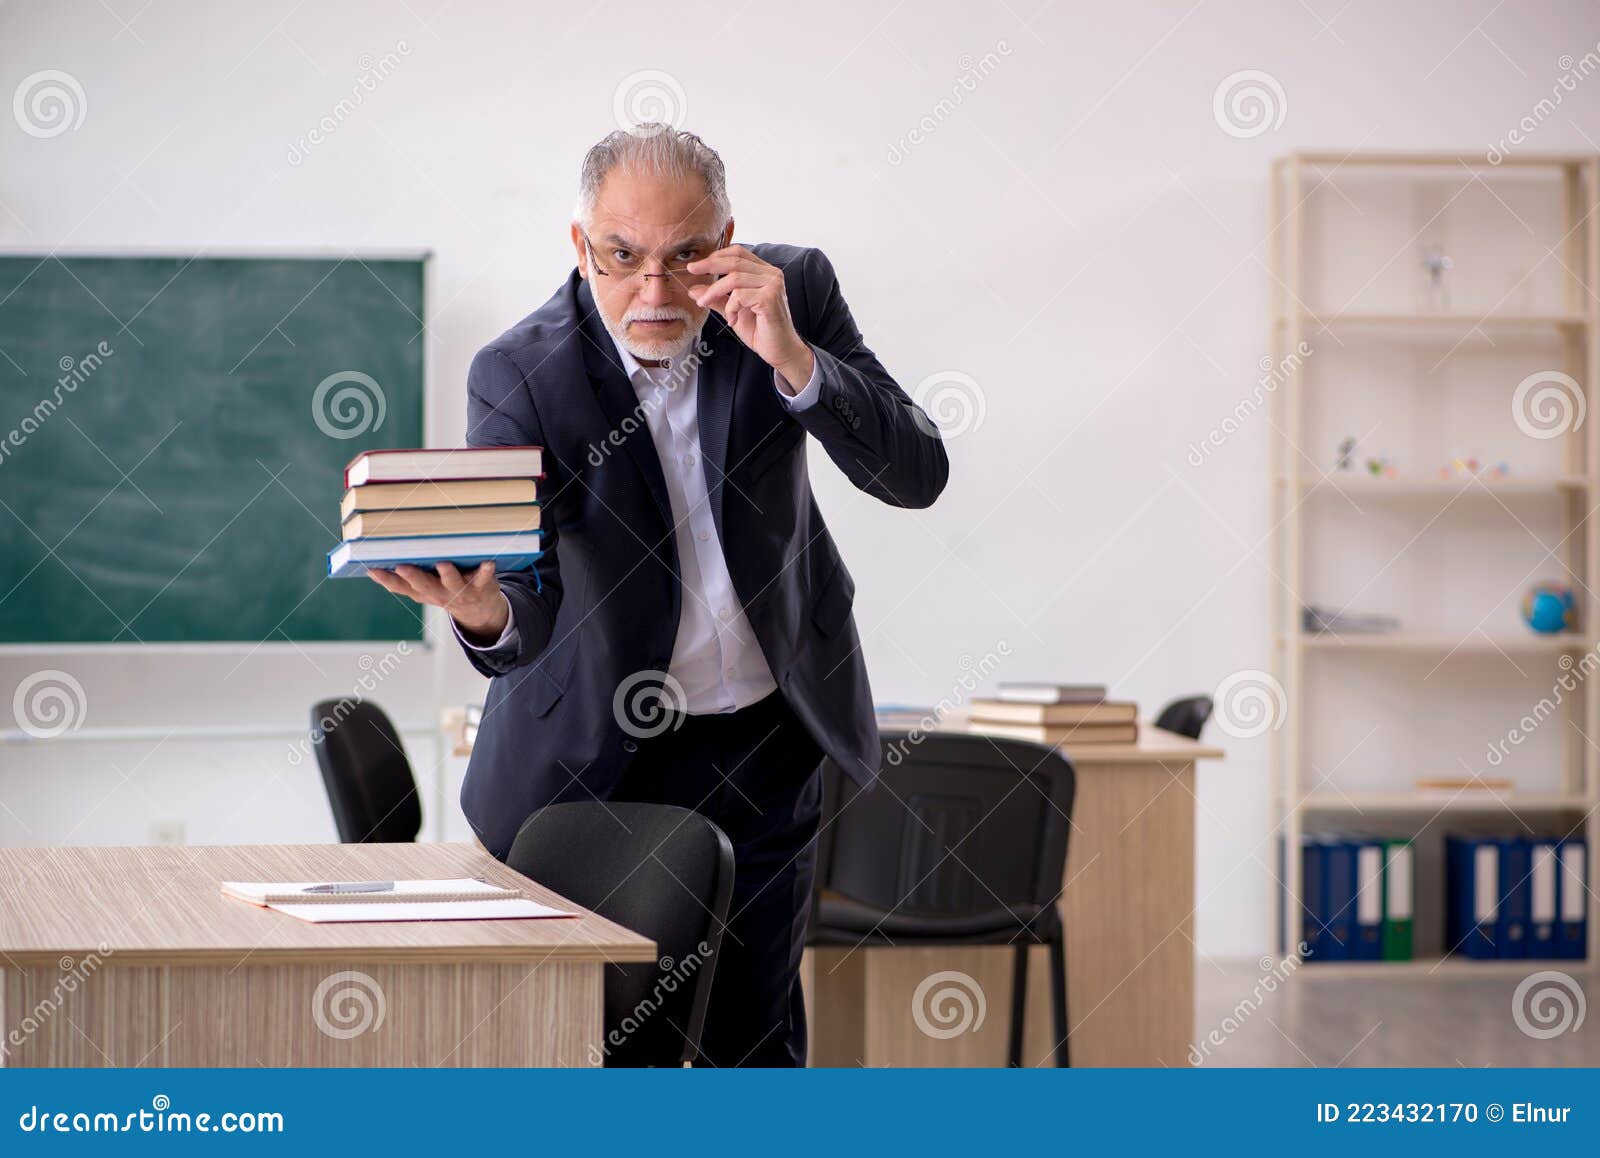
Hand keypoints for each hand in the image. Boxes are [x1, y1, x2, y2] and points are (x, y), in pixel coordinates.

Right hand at [367, 561, 508, 641]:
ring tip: (442, 564)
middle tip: (402, 567)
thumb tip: (370, 570)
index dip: (387, 580)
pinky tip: (488, 562)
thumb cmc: (447, 590)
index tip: (373, 569)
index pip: (401, 587)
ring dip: (447, 574)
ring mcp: (461, 590)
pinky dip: (486, 571)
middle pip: (425, 586)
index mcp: (424, 592)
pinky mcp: (482, 585)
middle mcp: (441, 592)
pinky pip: (484, 577)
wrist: (482, 611)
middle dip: (414, 577)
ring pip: (453, 583)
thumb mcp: (423, 590)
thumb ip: (401, 581)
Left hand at [685, 246, 814, 390]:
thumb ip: (717, 298)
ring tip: (704, 303)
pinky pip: (739, 296)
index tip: (697, 265)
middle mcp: (772, 274)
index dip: (716, 256)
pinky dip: (730, 308)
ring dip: (714, 291)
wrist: (779, 351)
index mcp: (765, 272)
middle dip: (709, 265)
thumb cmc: (760, 331)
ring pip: (734, 278)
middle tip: (692, 270)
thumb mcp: (733, 310)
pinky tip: (733, 320)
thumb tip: (694, 289)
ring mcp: (773, 285)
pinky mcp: (770, 298)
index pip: (739, 253)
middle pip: (735, 261)